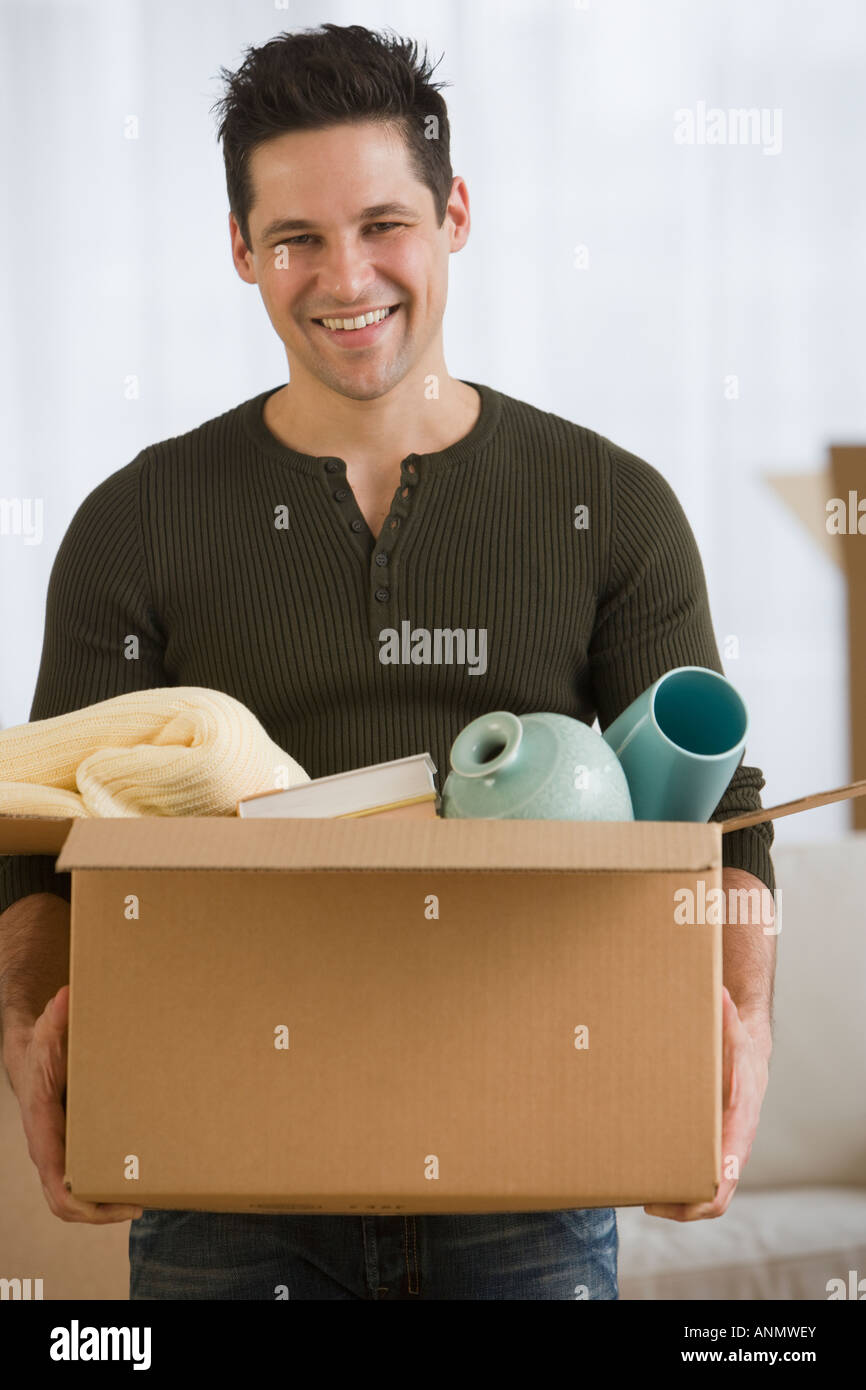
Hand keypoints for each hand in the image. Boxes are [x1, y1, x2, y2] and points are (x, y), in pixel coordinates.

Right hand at [4, 985, 143, 1223]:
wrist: (32, 1055)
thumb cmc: (42, 1048)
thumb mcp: (47, 1031)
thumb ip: (56, 1017)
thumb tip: (68, 994)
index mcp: (43, 1132)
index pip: (56, 1184)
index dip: (83, 1202)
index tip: (113, 1204)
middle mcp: (51, 1150)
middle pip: (69, 1203)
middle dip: (102, 1211)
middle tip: (142, 1203)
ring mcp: (62, 1152)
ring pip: (79, 1196)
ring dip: (109, 1203)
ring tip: (148, 1196)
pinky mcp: (76, 1146)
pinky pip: (89, 1178)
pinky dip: (109, 1185)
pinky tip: (141, 1175)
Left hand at [643, 985, 769, 1220]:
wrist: (750, 1058)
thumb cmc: (739, 1049)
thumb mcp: (735, 1033)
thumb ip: (726, 1016)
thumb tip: (716, 990)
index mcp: (739, 1127)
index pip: (727, 1175)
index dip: (704, 1196)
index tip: (677, 1200)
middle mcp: (732, 1146)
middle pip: (713, 1197)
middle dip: (682, 1208)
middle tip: (646, 1202)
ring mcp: (720, 1150)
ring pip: (702, 1192)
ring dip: (674, 1200)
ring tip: (637, 1193)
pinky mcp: (707, 1146)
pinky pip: (693, 1176)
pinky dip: (674, 1183)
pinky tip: (644, 1172)